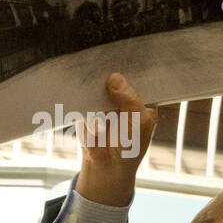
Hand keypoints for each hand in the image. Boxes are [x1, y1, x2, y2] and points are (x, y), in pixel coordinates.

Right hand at [74, 73, 157, 206]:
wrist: (106, 166)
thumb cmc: (131, 146)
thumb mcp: (139, 124)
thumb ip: (130, 101)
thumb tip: (115, 77)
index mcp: (143, 98)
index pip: (139, 76)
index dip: (132, 67)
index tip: (124, 56)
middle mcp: (124, 96)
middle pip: (116, 75)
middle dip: (110, 71)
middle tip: (104, 62)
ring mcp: (104, 100)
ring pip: (97, 83)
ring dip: (93, 81)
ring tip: (93, 78)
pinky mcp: (86, 105)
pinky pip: (82, 93)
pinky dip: (81, 92)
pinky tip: (80, 86)